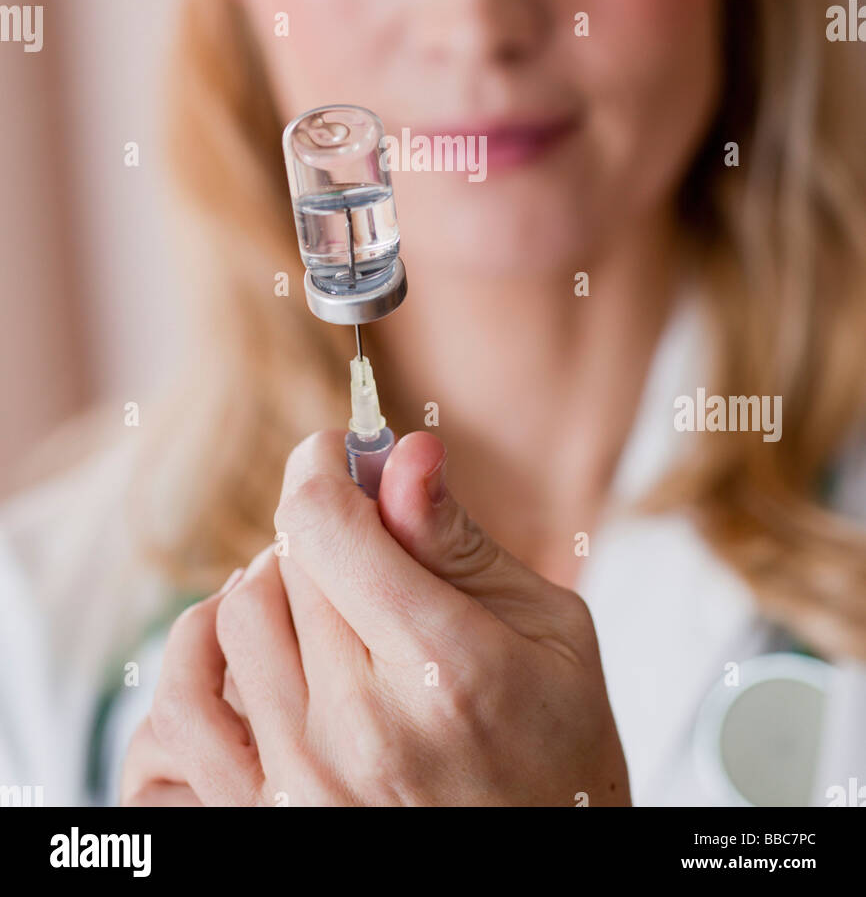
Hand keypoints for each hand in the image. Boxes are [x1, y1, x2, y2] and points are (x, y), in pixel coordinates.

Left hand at [122, 429, 629, 806]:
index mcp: (445, 669)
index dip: (324, 465)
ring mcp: (300, 783)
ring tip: (321, 592)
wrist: (544, 867)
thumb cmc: (560, 750)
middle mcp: (360, 730)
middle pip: (288, 560)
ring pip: (232, 616)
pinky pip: (181, 707)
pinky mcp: (259, 815)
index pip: (325, 524)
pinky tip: (257, 641)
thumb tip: (404, 451)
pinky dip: (203, 652)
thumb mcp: (549, 631)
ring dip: (273, 581)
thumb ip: (460, 542)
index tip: (339, 453)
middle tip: (362, 531)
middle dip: (323, 522)